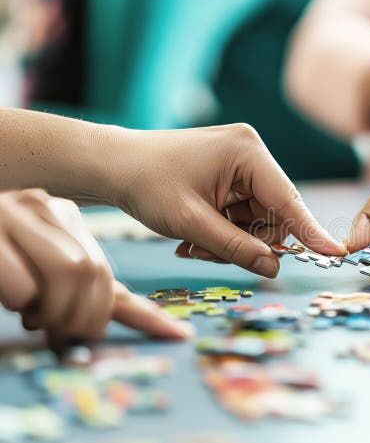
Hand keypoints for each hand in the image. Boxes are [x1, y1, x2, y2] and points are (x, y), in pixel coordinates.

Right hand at [0, 189, 192, 342]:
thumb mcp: (42, 275)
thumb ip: (84, 295)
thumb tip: (143, 331)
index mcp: (61, 218)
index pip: (107, 272)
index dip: (143, 312)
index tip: (174, 334)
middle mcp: (41, 208)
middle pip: (93, 275)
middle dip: (85, 320)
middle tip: (67, 339)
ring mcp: (10, 214)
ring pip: (68, 274)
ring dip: (54, 314)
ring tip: (36, 322)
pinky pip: (22, 282)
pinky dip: (21, 301)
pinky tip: (13, 303)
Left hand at [107, 124, 345, 276]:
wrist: (108, 165)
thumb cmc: (145, 184)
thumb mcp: (192, 223)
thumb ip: (236, 247)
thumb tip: (273, 268)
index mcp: (248, 152)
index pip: (288, 200)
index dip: (310, 231)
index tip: (335, 253)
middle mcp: (250, 153)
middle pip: (271, 213)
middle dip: (246, 240)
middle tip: (207, 254)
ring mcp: (240, 164)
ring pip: (254, 219)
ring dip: (229, 240)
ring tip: (191, 246)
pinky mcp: (228, 175)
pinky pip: (239, 214)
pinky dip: (222, 232)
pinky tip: (193, 238)